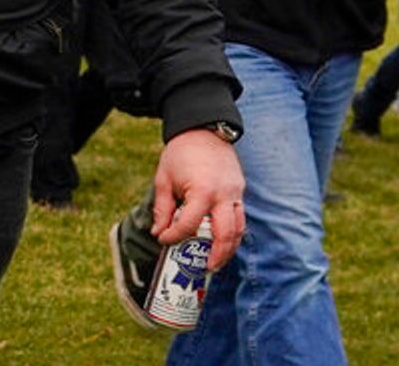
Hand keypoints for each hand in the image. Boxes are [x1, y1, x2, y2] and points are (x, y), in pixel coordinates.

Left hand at [153, 127, 245, 269]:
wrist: (204, 130)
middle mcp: (223, 195)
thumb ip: (163, 208)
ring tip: (216, 261)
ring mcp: (235, 193)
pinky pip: (240, 217)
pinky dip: (233, 232)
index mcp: (202, 191)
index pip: (190, 224)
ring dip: (230, 248)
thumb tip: (158, 232)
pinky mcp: (240, 191)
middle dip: (217, 255)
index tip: (163, 240)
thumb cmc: (181, 153)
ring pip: (239, 229)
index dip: (174, 236)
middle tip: (205, 268)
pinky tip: (222, 241)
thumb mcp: (164, 179)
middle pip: (226, 234)